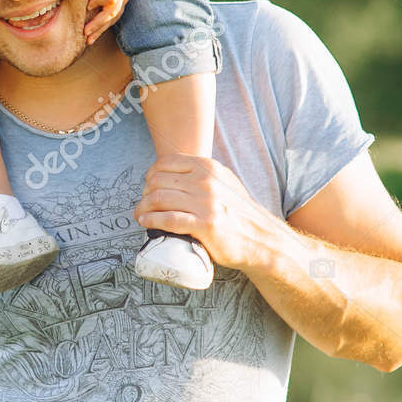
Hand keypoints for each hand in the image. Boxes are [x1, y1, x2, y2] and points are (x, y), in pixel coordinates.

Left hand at [85, 0, 147, 44]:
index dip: (100, 1)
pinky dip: (105, 26)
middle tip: (85, 32)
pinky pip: (114, 16)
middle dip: (99, 23)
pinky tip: (95, 34)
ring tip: (88, 40)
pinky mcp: (122, 0)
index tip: (87, 5)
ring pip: (114, 17)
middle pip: (113, 11)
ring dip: (101, 29)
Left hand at [135, 153, 266, 271]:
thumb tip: (171, 173)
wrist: (261, 238)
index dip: (150, 176)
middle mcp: (206, 181)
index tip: (147, 188)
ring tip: (140, 215)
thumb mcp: (223, 183)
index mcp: (208, 168)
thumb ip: (201, 174)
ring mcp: (206, 203)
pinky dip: (151, 220)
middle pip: (157, 181)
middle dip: (144, 194)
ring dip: (143, 208)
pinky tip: (146, 222)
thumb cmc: (238, 213)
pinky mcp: (205, 225)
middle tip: (143, 205)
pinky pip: (169, 219)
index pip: (165, 163)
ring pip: (159, 199)